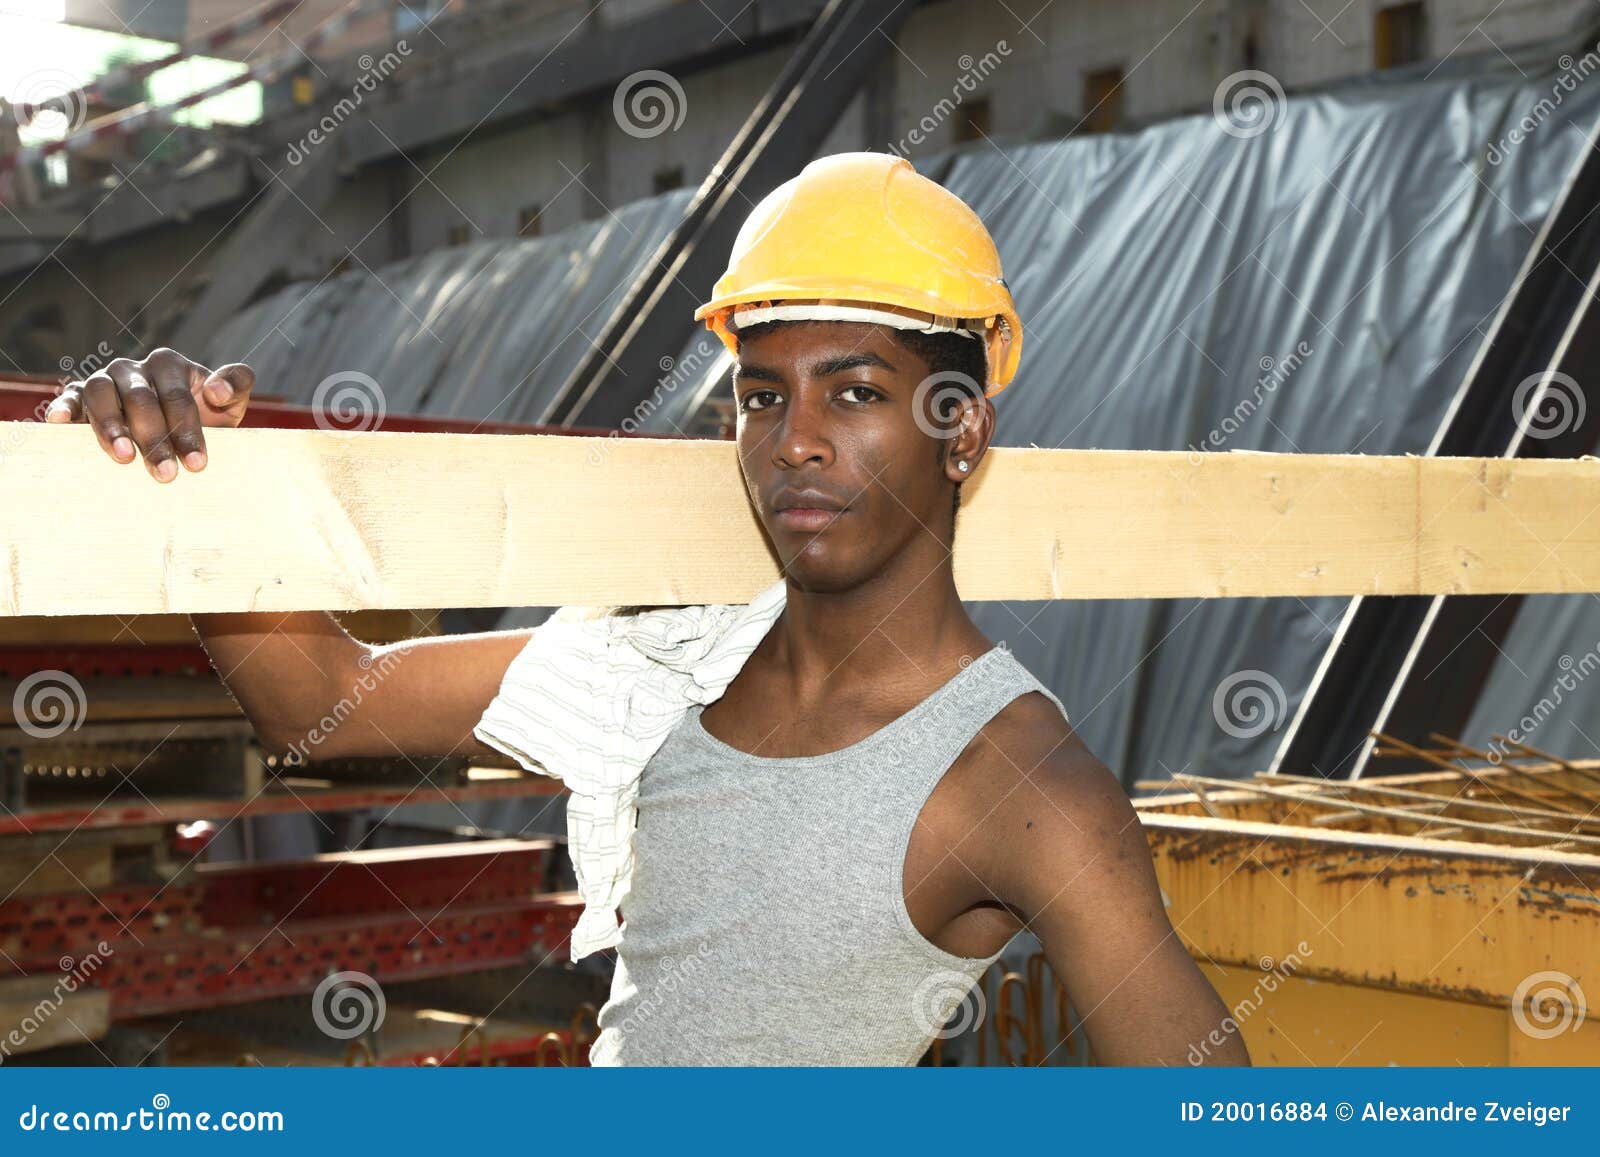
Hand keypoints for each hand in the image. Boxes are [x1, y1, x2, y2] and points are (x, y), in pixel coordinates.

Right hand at [45, 347, 254, 481]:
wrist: (179, 428)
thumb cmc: (206, 415)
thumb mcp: (230, 402)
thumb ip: (236, 386)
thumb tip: (217, 391)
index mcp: (168, 364)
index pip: (177, 397)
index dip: (188, 430)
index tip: (197, 464)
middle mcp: (133, 369)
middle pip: (141, 399)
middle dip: (155, 439)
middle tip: (166, 474)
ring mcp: (105, 380)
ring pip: (102, 395)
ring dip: (111, 427)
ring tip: (124, 457)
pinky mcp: (81, 396)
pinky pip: (70, 396)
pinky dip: (65, 407)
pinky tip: (62, 423)